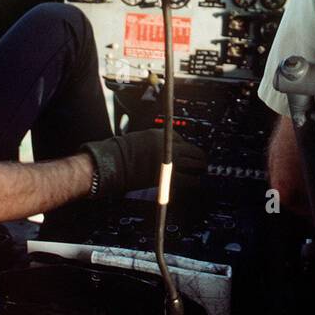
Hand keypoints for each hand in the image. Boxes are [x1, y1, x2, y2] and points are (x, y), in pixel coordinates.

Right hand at [81, 129, 206, 200]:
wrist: (112, 163)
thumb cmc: (118, 153)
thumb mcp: (138, 139)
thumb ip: (152, 143)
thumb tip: (159, 150)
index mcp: (159, 133)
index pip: (179, 137)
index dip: (184, 146)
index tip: (185, 151)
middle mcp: (167, 144)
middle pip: (191, 148)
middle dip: (198, 155)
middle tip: (201, 160)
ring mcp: (169, 159)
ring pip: (195, 161)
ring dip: (200, 165)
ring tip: (202, 170)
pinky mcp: (168, 175)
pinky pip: (189, 178)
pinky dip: (195, 180)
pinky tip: (197, 181)